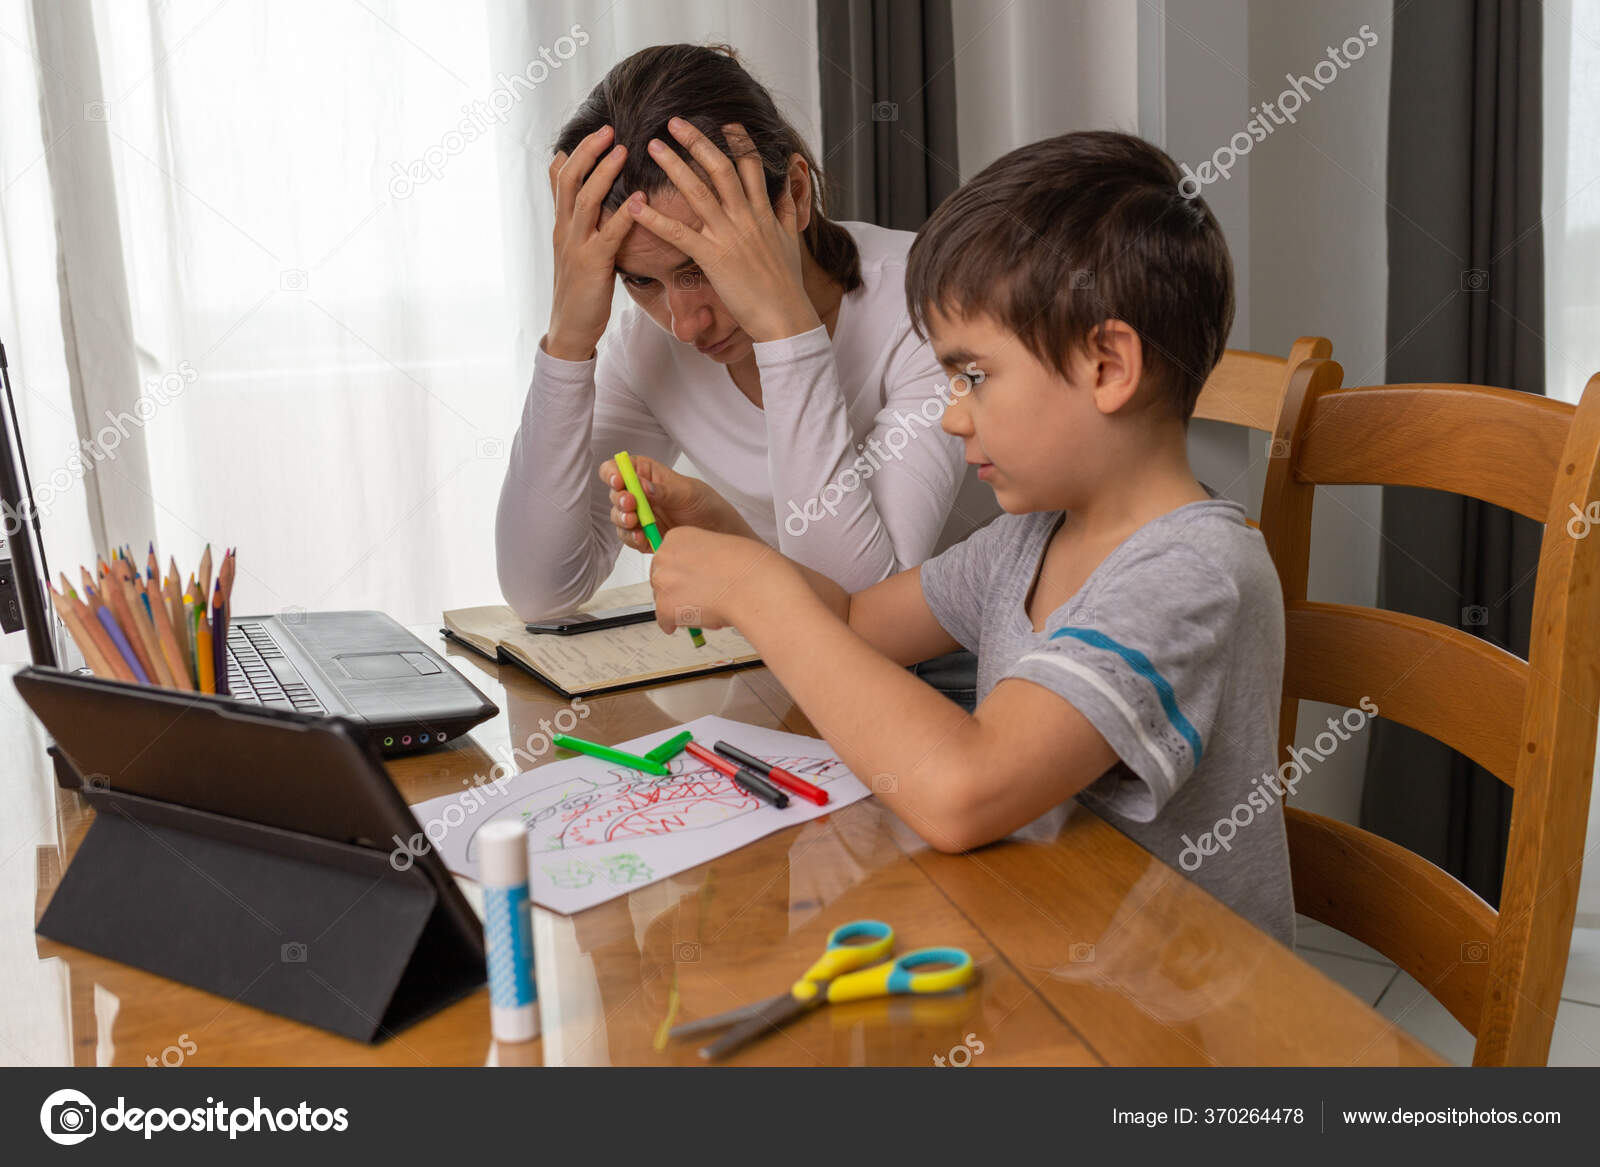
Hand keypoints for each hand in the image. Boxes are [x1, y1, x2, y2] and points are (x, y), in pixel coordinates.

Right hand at [544, 125, 637, 360]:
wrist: (570, 329)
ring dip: (604, 172)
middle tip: (609, 129)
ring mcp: (576, 247)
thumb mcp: (575, 251)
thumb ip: (581, 225)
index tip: (597, 130)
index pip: (560, 178)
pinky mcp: (592, 266)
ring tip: (623, 151)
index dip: (575, 151)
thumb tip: (590, 202)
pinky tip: (640, 199)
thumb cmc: (579, 291)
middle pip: (569, 179)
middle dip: (588, 151)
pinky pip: (608, 234)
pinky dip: (624, 214)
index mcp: (562, 225)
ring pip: (585, 200)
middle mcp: (565, 230)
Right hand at [597, 454, 757, 550]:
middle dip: (620, 500)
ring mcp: (639, 516)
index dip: (613, 473)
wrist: (719, 533)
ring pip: (618, 517)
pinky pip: (629, 538)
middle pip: (615, 494)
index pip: (619, 468)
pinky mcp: (642, 536)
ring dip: (623, 520)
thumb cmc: (705, 504)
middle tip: (631, 504)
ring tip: (635, 523)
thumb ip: (664, 490)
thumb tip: (643, 486)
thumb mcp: (688, 492)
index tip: (619, 481)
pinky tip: (642, 538)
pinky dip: (632, 538)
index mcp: (646, 474)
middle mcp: (639, 494)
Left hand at [628, 119, 820, 343]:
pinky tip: (634, 204)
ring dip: (674, 166)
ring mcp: (728, 235)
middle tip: (674, 122)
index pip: (751, 166)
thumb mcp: (791, 240)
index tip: (726, 122)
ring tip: (653, 146)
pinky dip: (653, 217)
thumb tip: (788, 186)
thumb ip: (785, 210)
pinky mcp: (712, 257)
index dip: (739, 141)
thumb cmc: (787, 283)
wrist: (786, 315)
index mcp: (763, 211)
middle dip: (697, 141)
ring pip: (698, 192)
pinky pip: (677, 233)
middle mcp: (745, 217)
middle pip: (720, 168)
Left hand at [648, 527, 793, 632]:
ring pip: (662, 600)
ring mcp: (663, 581)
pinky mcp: (665, 606)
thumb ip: (699, 558)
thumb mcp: (717, 547)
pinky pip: (665, 620)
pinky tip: (694, 621)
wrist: (751, 584)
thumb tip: (694, 576)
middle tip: (696, 597)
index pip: (667, 558)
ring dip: (677, 606)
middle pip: (660, 578)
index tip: (690, 579)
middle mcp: (664, 556)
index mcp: (677, 536)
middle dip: (675, 589)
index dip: (680, 572)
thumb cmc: (745, 566)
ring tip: (702, 608)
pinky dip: (677, 624)